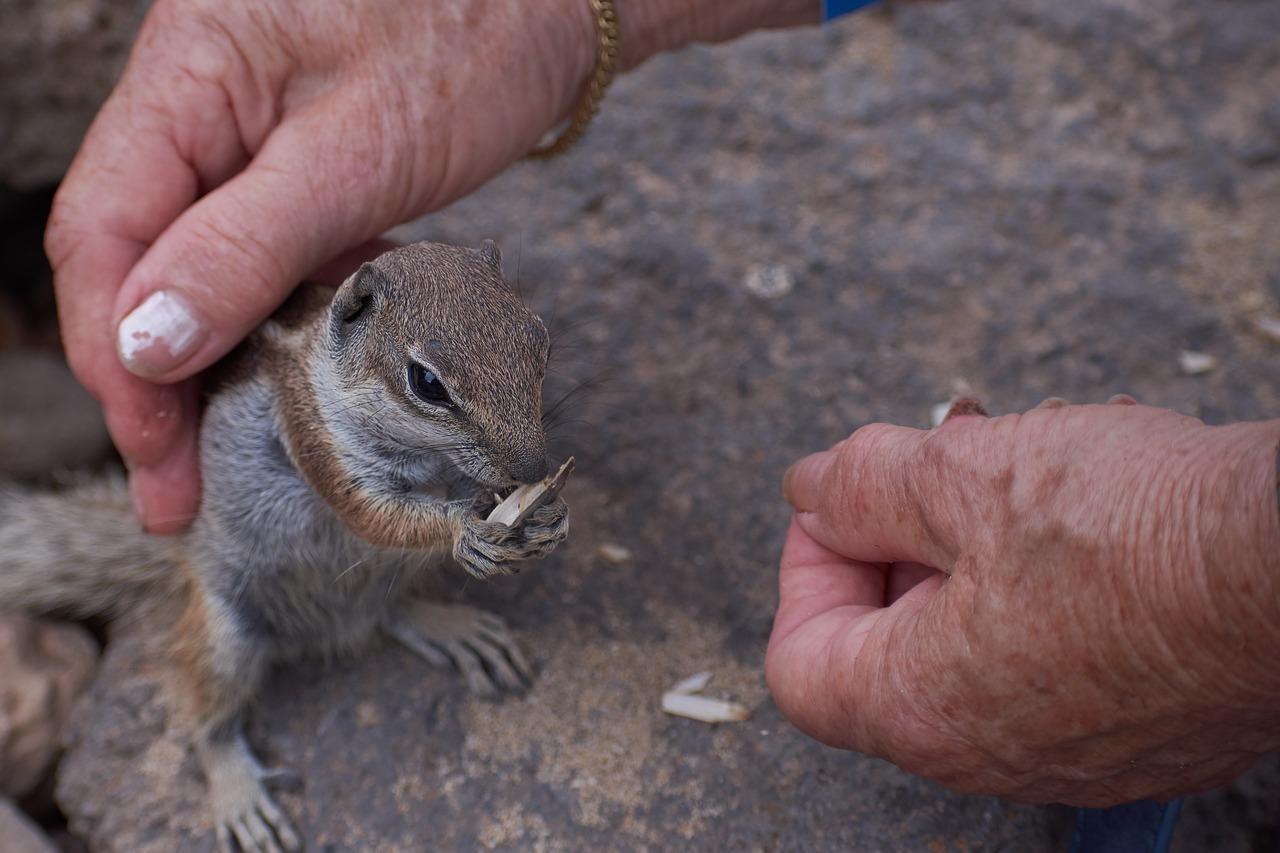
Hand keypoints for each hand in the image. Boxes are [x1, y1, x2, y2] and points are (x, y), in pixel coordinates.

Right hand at [44, 0, 597, 530]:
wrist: (554, 6)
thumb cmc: (470, 40)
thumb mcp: (355, 155)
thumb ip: (244, 246)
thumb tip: (145, 344)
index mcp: (185, 77)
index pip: (100, 233)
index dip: (116, 356)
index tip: (154, 454)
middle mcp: (197, 105)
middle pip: (135, 259)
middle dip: (152, 380)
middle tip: (179, 491)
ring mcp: (247, 137)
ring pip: (198, 266)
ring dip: (214, 362)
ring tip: (232, 454)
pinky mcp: (300, 166)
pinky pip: (265, 254)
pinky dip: (279, 319)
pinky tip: (305, 371)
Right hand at [452, 497, 568, 578]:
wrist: (446, 521)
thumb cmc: (470, 508)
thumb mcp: (480, 499)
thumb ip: (492, 499)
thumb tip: (507, 498)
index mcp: (469, 524)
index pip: (492, 532)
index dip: (509, 533)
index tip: (522, 529)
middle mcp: (464, 541)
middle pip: (494, 553)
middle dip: (514, 552)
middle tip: (529, 549)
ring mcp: (462, 553)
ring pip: (489, 566)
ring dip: (508, 565)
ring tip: (521, 560)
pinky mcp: (463, 562)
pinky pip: (481, 572)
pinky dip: (497, 572)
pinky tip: (511, 567)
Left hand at [766, 401, 1279, 805]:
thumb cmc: (1137, 531)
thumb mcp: (959, 475)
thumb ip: (860, 487)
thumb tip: (812, 491)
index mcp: (921, 708)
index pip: (799, 660)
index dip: (808, 566)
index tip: (849, 502)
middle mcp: (988, 751)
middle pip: (887, 645)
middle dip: (901, 535)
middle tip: (938, 462)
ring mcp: (1070, 748)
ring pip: (974, 634)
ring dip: (979, 536)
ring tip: (1026, 457)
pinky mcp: (1137, 726)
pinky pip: (1051, 648)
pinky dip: (1045, 572)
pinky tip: (1091, 498)